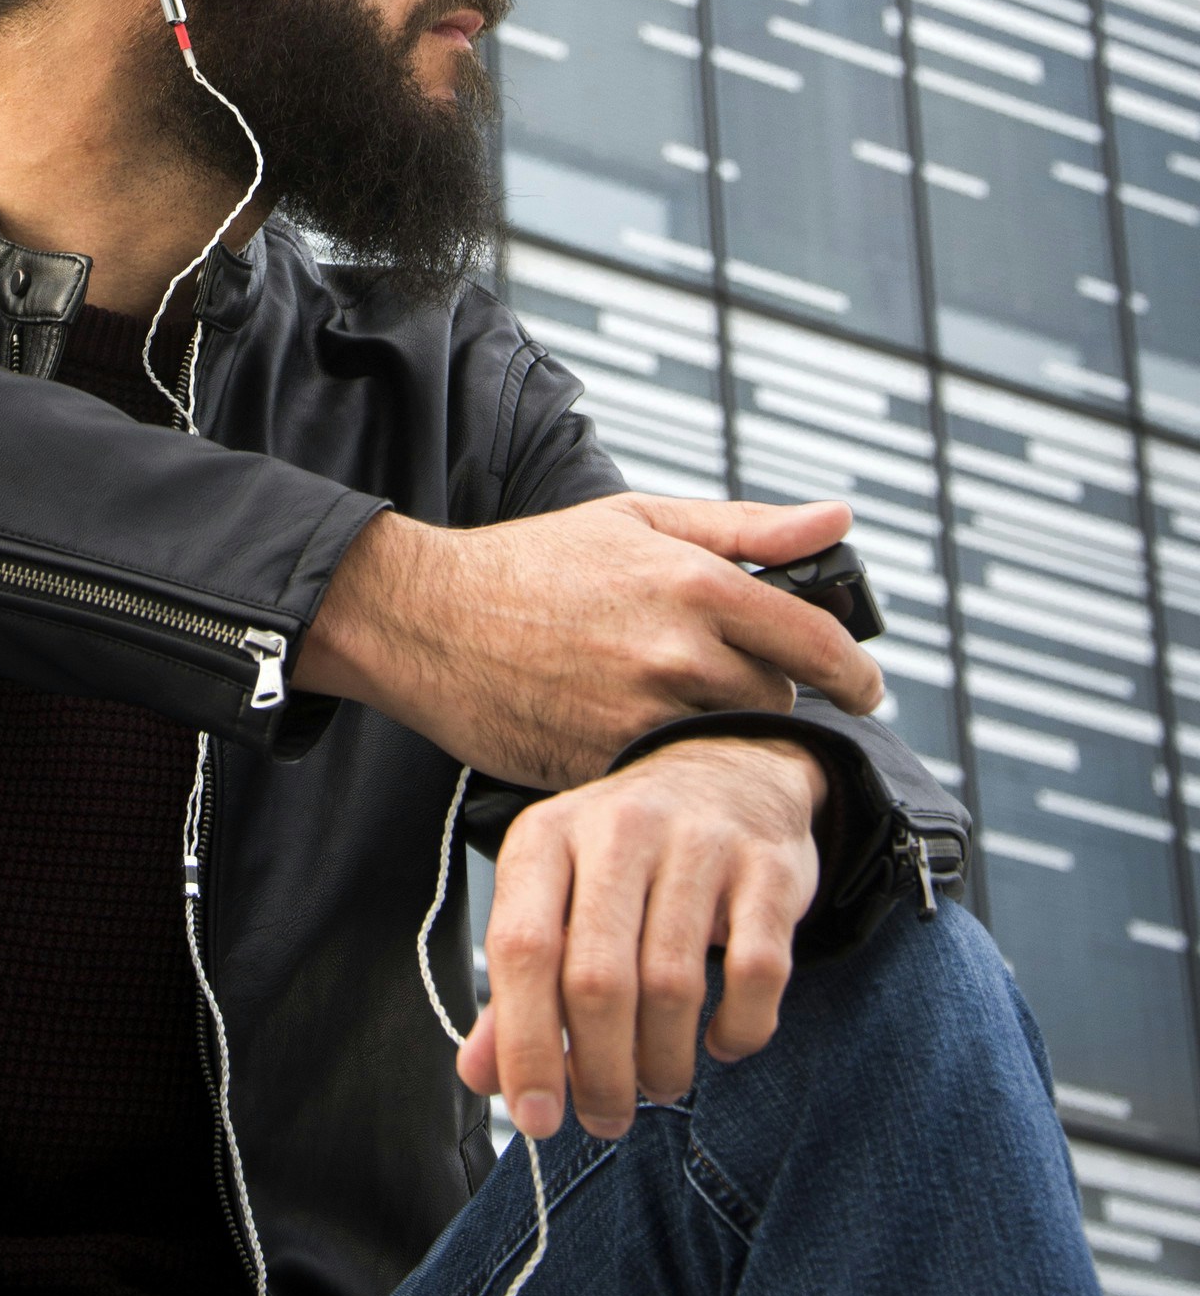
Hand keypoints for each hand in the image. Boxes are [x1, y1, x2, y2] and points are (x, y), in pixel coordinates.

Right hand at [296, 491, 880, 790]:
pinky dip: (669, 766)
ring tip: (685, 714)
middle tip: (730, 685)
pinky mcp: (604, 766)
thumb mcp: (639, 519)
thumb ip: (749, 527)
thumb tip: (839, 517)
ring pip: (730, 746)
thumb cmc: (533, 564)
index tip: (866, 689)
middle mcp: (677, 651)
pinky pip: (671, 778)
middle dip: (767, 695)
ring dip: (723, 735)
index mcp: (695, 582)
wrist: (430, 619)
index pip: (819, 643)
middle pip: (777, 701)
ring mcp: (640, 715)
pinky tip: (640, 739)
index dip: (857, 675)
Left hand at [457, 738, 825, 1140]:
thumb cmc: (624, 859)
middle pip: (597, 980)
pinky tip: (722, 1043)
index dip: (526, 1045)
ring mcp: (699, 842)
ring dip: (664, 1062)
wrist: (731, 771)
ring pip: (672, 985)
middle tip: (607, 1117)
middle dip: (600, 1073)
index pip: (521, 948)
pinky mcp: (768, 867)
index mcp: (547, 837)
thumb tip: (481, 1075)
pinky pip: (758, 973)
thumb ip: (518, 989)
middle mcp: (618, 829)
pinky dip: (739, 1030)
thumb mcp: (555, 899)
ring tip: (659, 1082)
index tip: (538, 1119)